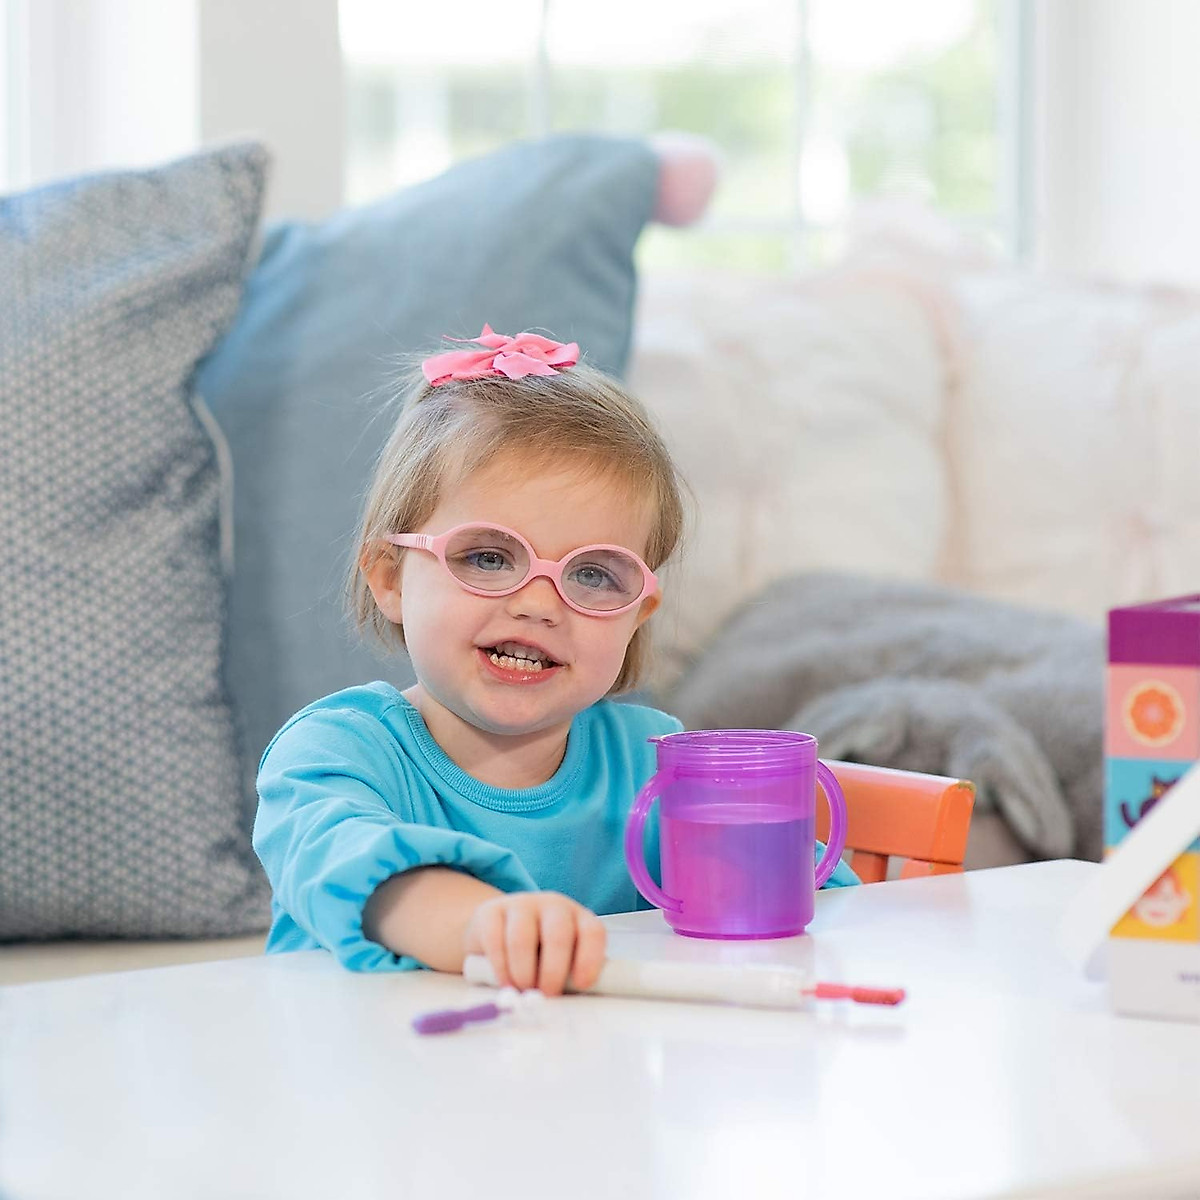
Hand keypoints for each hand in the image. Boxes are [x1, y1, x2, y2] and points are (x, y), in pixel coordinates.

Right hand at [463, 891, 605, 996]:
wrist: (498, 930)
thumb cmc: (539, 955)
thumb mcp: (563, 962)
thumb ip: (572, 978)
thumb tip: (574, 1005)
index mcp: (578, 918)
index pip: (592, 932)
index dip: (590, 959)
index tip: (581, 985)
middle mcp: (553, 905)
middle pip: (558, 934)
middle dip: (553, 971)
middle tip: (547, 994)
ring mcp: (522, 904)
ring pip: (522, 939)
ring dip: (523, 973)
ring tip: (523, 989)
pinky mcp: (492, 911)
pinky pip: (495, 941)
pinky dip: (501, 968)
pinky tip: (505, 981)